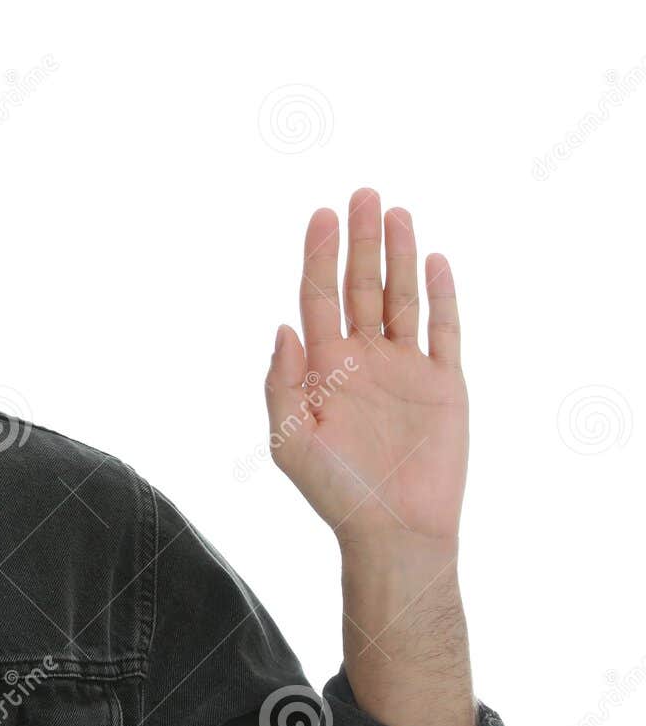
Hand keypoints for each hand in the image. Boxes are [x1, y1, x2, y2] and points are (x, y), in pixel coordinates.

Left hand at [264, 187, 467, 551]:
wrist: (394, 531)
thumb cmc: (335, 493)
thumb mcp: (289, 440)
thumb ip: (281, 384)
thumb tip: (283, 327)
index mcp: (322, 370)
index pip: (317, 299)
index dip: (317, 257)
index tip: (321, 216)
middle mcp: (362, 361)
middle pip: (360, 287)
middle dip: (360, 242)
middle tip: (361, 194)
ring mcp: (404, 370)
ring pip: (401, 298)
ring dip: (399, 255)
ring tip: (395, 212)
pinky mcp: (444, 384)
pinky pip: (444, 330)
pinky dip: (440, 295)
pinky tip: (433, 260)